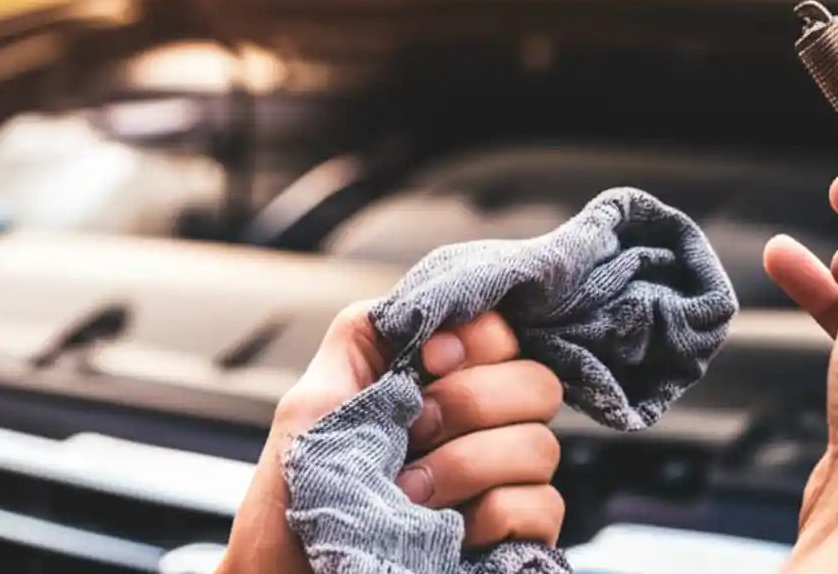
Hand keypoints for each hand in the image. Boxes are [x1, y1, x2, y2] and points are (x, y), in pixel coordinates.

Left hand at [218, 303, 564, 572]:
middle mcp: (478, 426)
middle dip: (470, 403)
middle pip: (537, 382)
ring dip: (466, 465)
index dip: (479, 337)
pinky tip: (447, 533)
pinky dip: (492, 516)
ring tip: (407, 493)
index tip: (431, 360)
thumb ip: (362, 338)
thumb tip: (424, 302)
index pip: (500, 332)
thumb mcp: (310, 404)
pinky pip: (543, 508)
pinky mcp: (515, 536)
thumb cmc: (294, 502)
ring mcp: (501, 482)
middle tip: (413, 432)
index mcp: (433, 385)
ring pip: (541, 445)